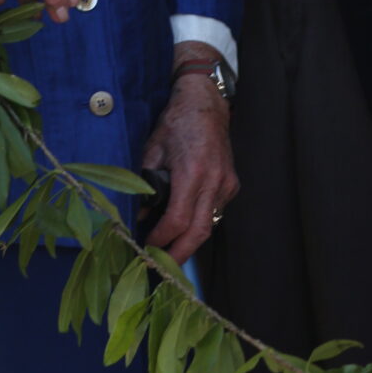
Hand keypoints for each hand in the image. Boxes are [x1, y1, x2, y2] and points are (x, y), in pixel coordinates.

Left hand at [139, 62, 237, 263]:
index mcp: (193, 173)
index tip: (147, 245)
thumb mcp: (152, 149)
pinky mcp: (232, 184)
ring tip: (169, 250)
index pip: (177, 220)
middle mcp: (214, 182)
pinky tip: (184, 224)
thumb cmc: (176, 122)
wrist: (205, 104)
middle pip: (199, 232)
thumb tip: (139, 213)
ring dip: (190, 240)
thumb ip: (145, 183)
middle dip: (180, 254)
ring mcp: (226, 184)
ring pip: (209, 224)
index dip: (161, 238)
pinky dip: (199, 221)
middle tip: (163, 269)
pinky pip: (214, 211)